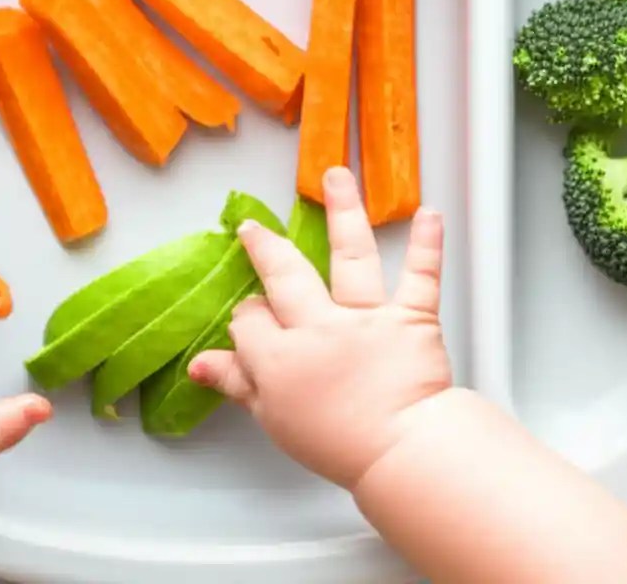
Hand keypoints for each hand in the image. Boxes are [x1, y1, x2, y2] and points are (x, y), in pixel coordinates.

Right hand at [188, 168, 450, 488]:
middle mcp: (319, 326)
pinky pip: (420, 276)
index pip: (250, 320)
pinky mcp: (412, 318)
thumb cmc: (336, 442)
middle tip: (253, 227)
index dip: (248, 317)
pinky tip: (428, 214)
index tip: (253, 318)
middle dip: (266, 247)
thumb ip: (236, 383)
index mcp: (280, 355)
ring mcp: (367, 318)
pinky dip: (427, 245)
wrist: (401, 451)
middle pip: (286, 276)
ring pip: (351, 257)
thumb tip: (198, 364)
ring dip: (344, 212)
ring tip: (335, 176)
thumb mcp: (272, 418)